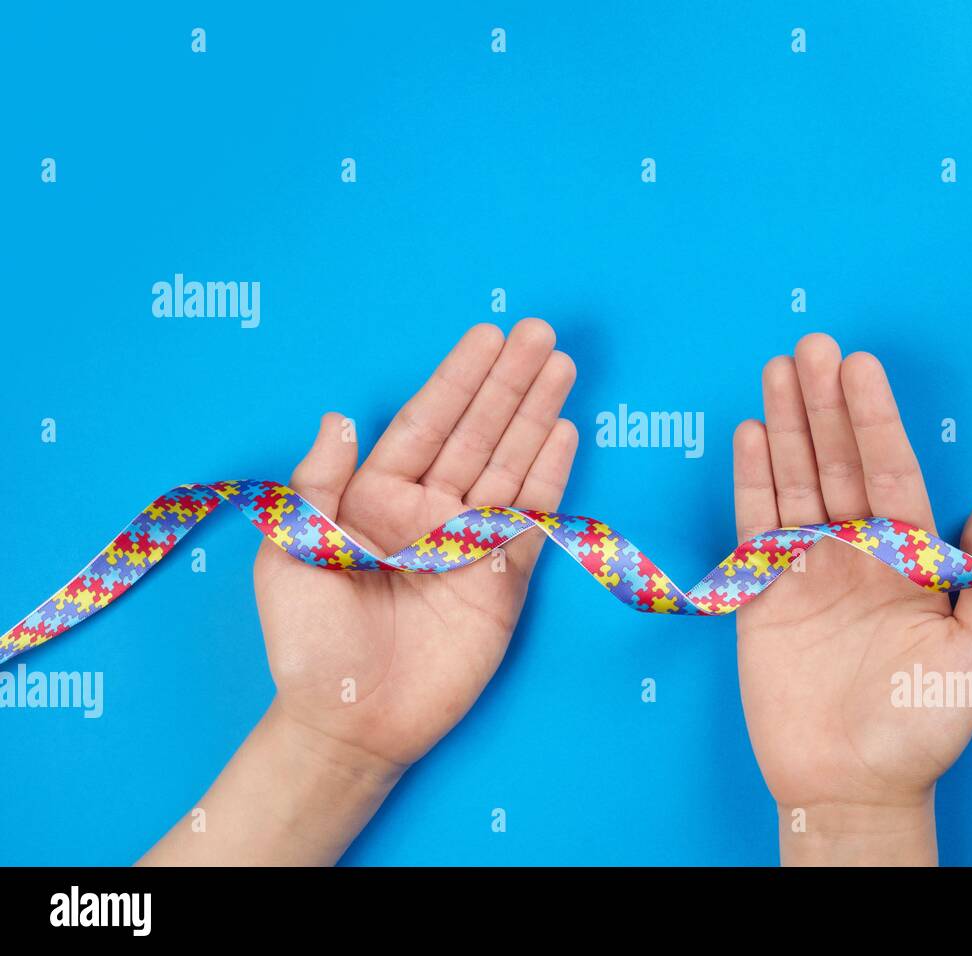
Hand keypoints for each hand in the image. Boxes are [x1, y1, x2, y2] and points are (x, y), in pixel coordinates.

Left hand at [254, 318, 577, 771]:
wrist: (350, 723)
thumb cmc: (310, 644)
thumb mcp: (290, 554)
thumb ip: (316, 484)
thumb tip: (340, 416)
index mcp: (375, 499)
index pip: (424, 424)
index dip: (456, 379)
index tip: (486, 335)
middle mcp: (429, 511)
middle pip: (476, 433)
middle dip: (507, 382)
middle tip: (539, 331)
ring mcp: (471, 543)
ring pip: (508, 464)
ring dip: (536, 415)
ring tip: (560, 366)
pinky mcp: (504, 579)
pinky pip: (530, 517)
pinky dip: (550, 476)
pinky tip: (564, 433)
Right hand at [732, 333, 971, 864]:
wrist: (853, 783)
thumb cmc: (922, 727)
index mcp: (909, 558)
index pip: (893, 471)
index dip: (877, 419)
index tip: (862, 367)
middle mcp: (858, 551)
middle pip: (840, 462)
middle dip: (826, 404)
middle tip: (812, 346)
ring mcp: (808, 567)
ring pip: (796, 481)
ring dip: (786, 425)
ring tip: (776, 369)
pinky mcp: (765, 591)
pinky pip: (756, 525)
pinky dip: (751, 480)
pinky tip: (749, 434)